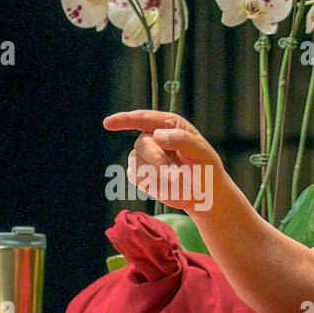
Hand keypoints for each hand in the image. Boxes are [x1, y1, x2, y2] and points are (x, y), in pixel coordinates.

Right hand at [102, 109, 225, 212]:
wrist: (204, 194)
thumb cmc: (206, 168)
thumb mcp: (201, 152)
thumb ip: (181, 140)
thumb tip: (157, 135)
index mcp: (168, 124)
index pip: (143, 118)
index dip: (124, 120)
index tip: (108, 123)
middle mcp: (154, 136)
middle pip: (142, 144)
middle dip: (157, 160)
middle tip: (176, 174)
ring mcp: (145, 155)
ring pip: (137, 161)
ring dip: (157, 174)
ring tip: (177, 179)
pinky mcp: (141, 173)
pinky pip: (135, 176)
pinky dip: (151, 183)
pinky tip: (166, 184)